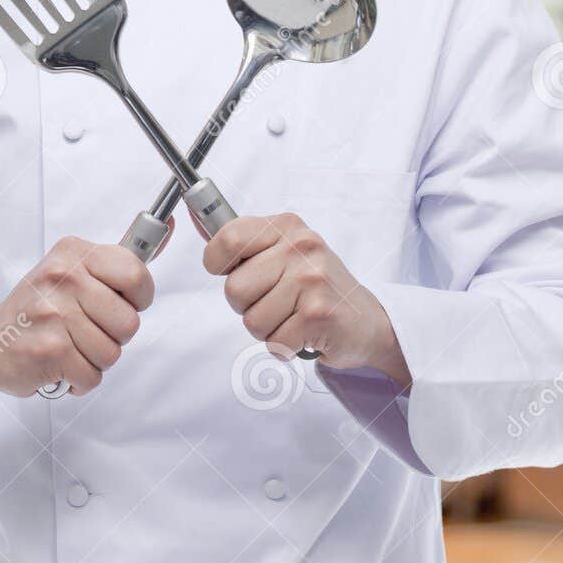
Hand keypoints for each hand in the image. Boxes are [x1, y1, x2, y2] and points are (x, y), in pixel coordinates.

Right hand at [0, 237, 154, 397]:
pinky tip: (60, 365)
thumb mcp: (73, 269)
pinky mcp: (48, 351)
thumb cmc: (37, 307)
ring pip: (112, 353)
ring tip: (70, 347)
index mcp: (73, 253)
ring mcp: (54, 314)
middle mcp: (62, 278)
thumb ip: (118, 260)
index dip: (138, 297)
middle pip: (129, 322)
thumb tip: (166, 229)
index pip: (135, 274)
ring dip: (95, 360)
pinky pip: (92, 376)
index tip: (123, 302)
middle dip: (113, 336)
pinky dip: (80, 380)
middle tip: (86, 329)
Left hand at [203, 213, 409, 385]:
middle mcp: (300, 247)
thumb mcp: (283, 250)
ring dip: (267, 329)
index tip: (235, 271)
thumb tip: (194, 216)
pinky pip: (273, 342)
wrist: (367, 320)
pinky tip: (304, 332)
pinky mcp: (318, 315)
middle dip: (247, 306)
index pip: (227, 238)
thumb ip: (241, 241)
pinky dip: (284, 346)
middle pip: (234, 289)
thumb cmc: (316, 286)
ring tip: (292, 316)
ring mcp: (311, 280)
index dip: (219, 263)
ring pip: (251, 320)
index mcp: (286, 226)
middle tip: (276, 301)